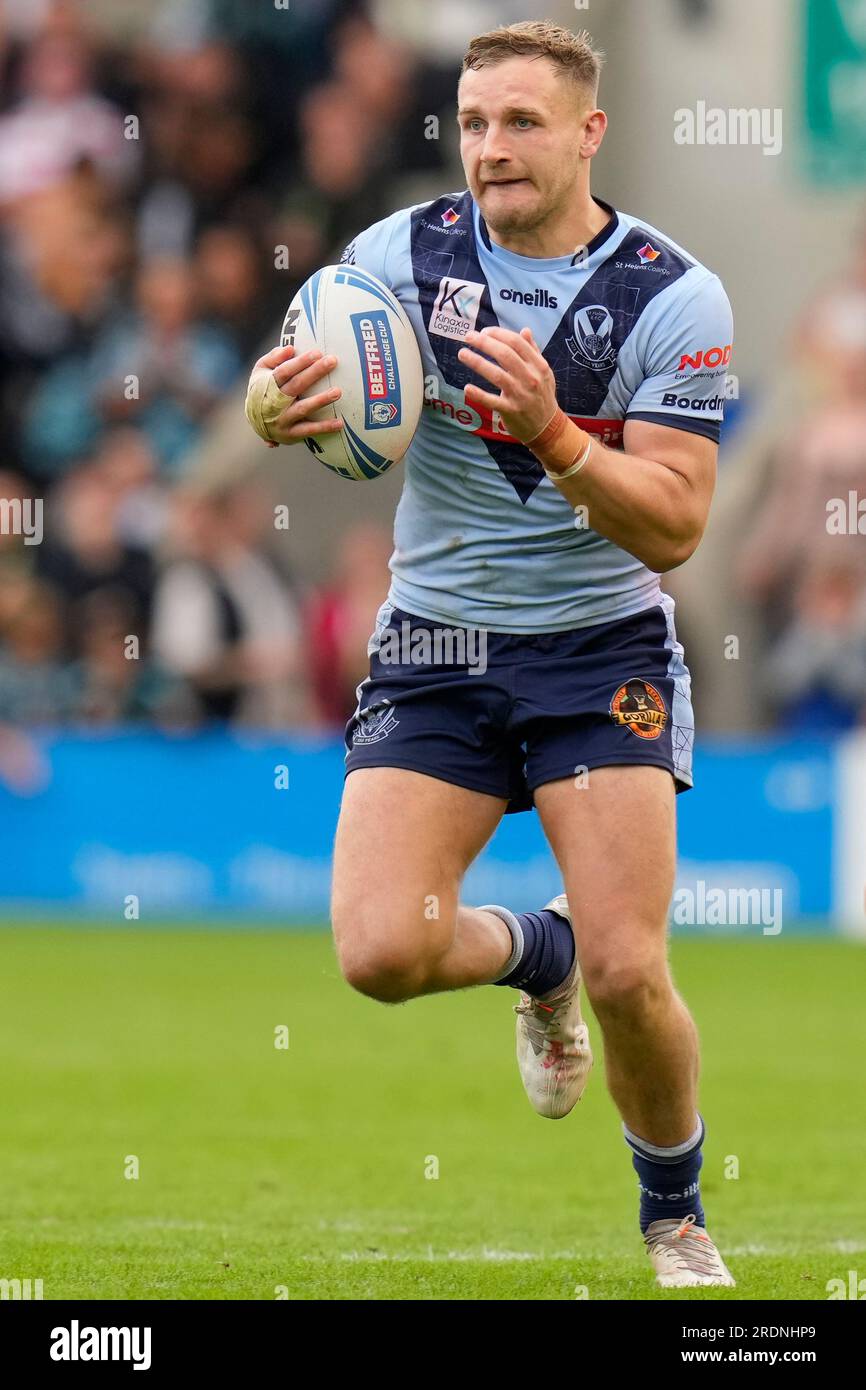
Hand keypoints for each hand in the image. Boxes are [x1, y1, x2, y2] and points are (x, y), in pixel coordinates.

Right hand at [245, 344, 343, 446]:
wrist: (255, 421)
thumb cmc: (264, 388)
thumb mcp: (262, 370)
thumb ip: (275, 357)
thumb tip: (291, 348)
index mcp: (267, 384)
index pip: (284, 371)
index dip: (300, 362)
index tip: (318, 353)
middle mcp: (273, 403)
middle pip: (296, 385)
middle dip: (314, 372)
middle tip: (332, 361)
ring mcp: (282, 420)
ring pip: (303, 409)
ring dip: (320, 400)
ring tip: (338, 392)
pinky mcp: (290, 435)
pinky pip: (308, 431)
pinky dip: (324, 428)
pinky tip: (339, 423)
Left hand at [458, 326, 558, 443]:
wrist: (548, 427)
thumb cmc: (543, 396)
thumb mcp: (544, 372)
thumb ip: (533, 351)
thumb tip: (525, 330)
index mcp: (538, 365)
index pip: (516, 343)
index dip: (498, 334)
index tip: (484, 332)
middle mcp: (530, 378)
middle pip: (505, 354)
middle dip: (484, 343)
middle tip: (468, 337)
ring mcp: (520, 395)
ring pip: (496, 374)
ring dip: (477, 362)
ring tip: (462, 353)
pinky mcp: (511, 410)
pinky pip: (492, 401)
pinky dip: (479, 395)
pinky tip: (467, 388)